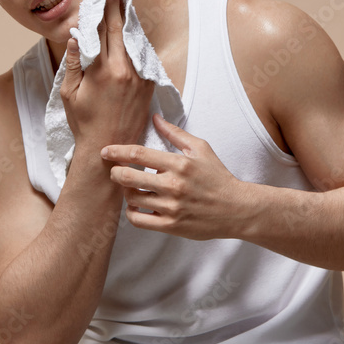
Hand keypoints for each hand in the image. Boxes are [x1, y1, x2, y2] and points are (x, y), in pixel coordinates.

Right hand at [60, 0, 154, 157]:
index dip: (101, 9)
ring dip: (129, 22)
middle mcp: (124, 69)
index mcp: (102, 69)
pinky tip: (132, 32)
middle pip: (120, 29)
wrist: (109, 147)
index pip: (101, 30)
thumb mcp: (69, 93)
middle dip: (117, 7)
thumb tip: (75, 36)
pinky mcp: (148, 85)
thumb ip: (73, 62)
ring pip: (134, 40)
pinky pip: (142, 56)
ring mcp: (139, 77)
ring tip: (125, 4)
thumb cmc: (83, 122)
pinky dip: (136, 42)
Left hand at [100, 113, 251, 240]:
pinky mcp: (171, 225)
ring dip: (126, 192)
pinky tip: (137, 205)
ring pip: (132, 198)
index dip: (117, 151)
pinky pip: (139, 220)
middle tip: (115, 171)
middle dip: (115, 172)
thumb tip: (154, 118)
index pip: (138, 154)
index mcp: (179, 164)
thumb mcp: (201, 148)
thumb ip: (175, 133)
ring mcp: (171, 207)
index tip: (106, 151)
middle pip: (128, 177)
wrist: (237, 209)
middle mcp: (173, 185)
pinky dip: (132, 212)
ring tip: (131, 187)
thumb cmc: (218, 176)